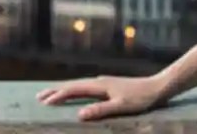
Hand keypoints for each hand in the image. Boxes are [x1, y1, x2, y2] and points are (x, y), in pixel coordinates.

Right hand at [36, 74, 167, 120]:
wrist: (157, 87)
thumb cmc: (140, 99)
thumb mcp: (121, 107)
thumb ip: (100, 110)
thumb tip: (79, 115)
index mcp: (100, 86)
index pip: (74, 90)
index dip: (59, 96)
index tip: (44, 103)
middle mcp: (100, 81)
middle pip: (73, 85)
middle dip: (56, 90)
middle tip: (39, 97)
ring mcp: (104, 82)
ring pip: (79, 84)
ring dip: (65, 89)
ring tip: (52, 94)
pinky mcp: (109, 85)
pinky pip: (86, 86)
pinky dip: (76, 89)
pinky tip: (77, 92)